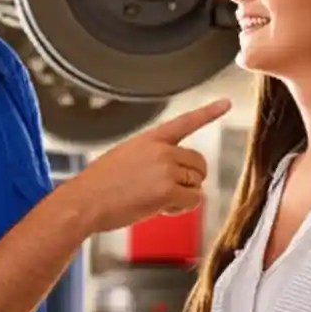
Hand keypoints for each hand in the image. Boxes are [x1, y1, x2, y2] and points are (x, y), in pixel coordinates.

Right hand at [58, 98, 231, 233]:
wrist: (84, 201)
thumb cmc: (100, 186)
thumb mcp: (125, 157)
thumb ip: (152, 158)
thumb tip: (174, 175)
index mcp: (150, 139)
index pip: (185, 122)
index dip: (208, 112)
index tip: (226, 103)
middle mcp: (162, 150)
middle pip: (199, 163)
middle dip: (189, 180)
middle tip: (166, 192)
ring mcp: (166, 169)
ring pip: (196, 184)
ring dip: (182, 196)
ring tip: (155, 200)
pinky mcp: (168, 190)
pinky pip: (193, 200)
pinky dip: (181, 208)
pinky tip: (160, 208)